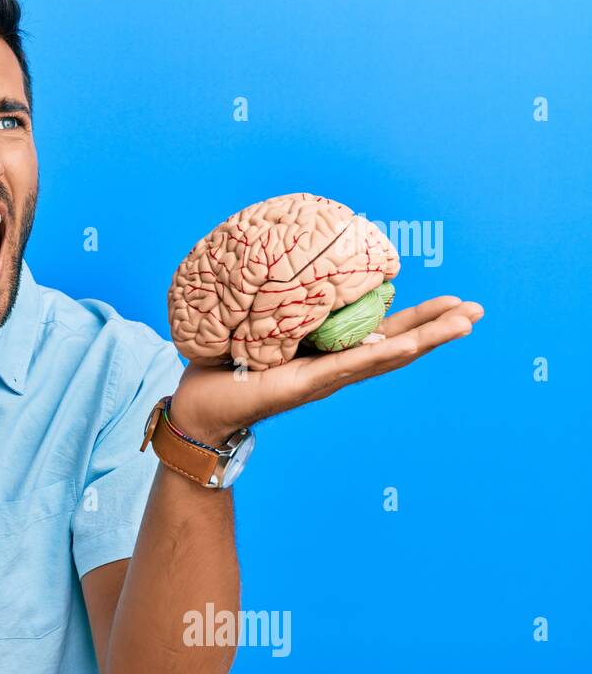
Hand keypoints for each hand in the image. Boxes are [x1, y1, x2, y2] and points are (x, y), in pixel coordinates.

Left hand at [168, 296, 484, 443]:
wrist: (197, 407)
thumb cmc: (225, 367)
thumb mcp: (261, 329)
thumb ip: (283, 307)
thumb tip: (291, 266)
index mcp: (328, 354)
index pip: (382, 333)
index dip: (418, 319)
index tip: (453, 302)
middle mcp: (334, 369)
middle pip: (395, 346)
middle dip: (437, 329)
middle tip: (477, 310)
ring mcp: (323, 379)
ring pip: (383, 357)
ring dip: (425, 341)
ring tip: (463, 325)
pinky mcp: (304, 385)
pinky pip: (347, 366)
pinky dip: (380, 355)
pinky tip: (408, 346)